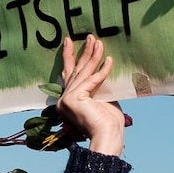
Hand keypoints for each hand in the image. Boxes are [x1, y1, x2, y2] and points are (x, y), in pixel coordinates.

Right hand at [58, 35, 125, 155]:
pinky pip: (91, 80)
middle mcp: (63, 100)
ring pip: (83, 73)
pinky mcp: (74, 98)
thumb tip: (102, 66)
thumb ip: (97, 85)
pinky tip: (109, 60)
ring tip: (98, 41)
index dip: (71, 57)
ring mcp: (67, 99)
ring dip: (93, 55)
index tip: (70, 41)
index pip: (70, 75)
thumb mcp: (102, 97)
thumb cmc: (108, 121)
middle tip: (89, 36)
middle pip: (76, 71)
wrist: (108, 135)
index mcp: (69, 100)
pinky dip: (102, 71)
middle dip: (84, 52)